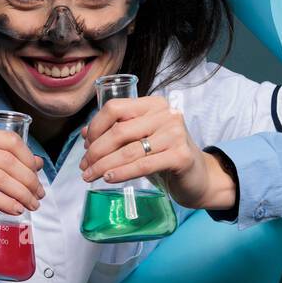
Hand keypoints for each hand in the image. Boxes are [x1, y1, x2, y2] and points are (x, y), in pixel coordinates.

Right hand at [0, 124, 44, 237]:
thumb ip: (3, 161)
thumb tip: (38, 163)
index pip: (9, 141)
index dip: (29, 160)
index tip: (38, 178)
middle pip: (7, 160)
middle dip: (28, 181)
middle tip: (38, 196)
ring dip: (21, 194)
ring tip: (31, 205)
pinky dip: (5, 203)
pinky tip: (15, 210)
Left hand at [79, 96, 235, 210]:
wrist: (198, 176)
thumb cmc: (164, 155)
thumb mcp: (139, 139)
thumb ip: (116, 132)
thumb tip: (84, 134)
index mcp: (153, 104)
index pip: (114, 108)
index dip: (95, 128)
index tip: (85, 146)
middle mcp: (166, 114)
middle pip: (119, 131)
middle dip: (96, 151)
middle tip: (84, 166)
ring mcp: (175, 134)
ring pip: (128, 150)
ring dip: (104, 165)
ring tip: (90, 176)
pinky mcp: (180, 156)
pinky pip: (142, 165)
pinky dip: (122, 173)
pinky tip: (109, 178)